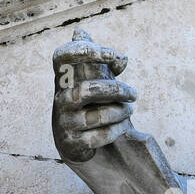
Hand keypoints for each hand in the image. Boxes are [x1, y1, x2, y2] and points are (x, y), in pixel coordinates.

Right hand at [52, 29, 135, 161]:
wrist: (73, 140)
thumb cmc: (88, 102)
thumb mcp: (92, 79)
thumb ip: (104, 63)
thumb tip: (122, 59)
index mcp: (64, 79)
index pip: (61, 57)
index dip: (83, 50)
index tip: (112, 55)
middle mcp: (60, 99)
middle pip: (88, 90)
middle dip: (117, 90)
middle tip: (133, 94)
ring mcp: (65, 121)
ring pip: (98, 116)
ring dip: (120, 111)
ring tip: (129, 109)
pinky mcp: (73, 142)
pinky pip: (101, 136)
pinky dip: (117, 129)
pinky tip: (123, 126)